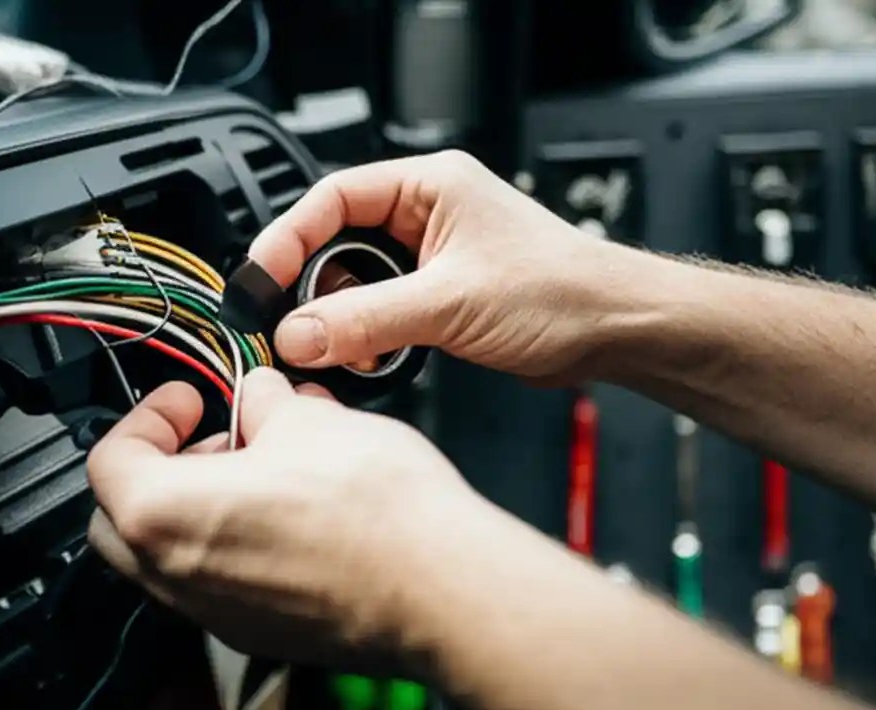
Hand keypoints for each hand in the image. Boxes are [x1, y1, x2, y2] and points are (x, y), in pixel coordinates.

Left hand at [84, 369, 500, 670]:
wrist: (443, 587)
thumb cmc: (375, 513)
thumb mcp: (307, 419)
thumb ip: (263, 401)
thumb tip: (260, 395)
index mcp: (164, 515)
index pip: (111, 458)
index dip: (149, 414)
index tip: (189, 397)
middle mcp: (178, 578)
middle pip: (127, 515)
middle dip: (162, 465)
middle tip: (216, 433)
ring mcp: (219, 615)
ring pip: (175, 554)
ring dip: (202, 503)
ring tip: (269, 464)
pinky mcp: (264, 632)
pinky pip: (223, 583)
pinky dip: (237, 542)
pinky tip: (296, 509)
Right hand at [247, 150, 652, 384]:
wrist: (612, 330)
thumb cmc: (560, 291)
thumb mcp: (450, 303)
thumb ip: (367, 319)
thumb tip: (299, 334)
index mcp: (429, 186)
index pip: (334, 197)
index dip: (290, 235)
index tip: (263, 275)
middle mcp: (427, 215)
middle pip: (337, 243)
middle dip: (316, 288)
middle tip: (296, 326)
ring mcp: (431, 258)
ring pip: (356, 284)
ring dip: (343, 319)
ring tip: (341, 349)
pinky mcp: (438, 297)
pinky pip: (380, 312)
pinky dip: (367, 336)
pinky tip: (370, 357)